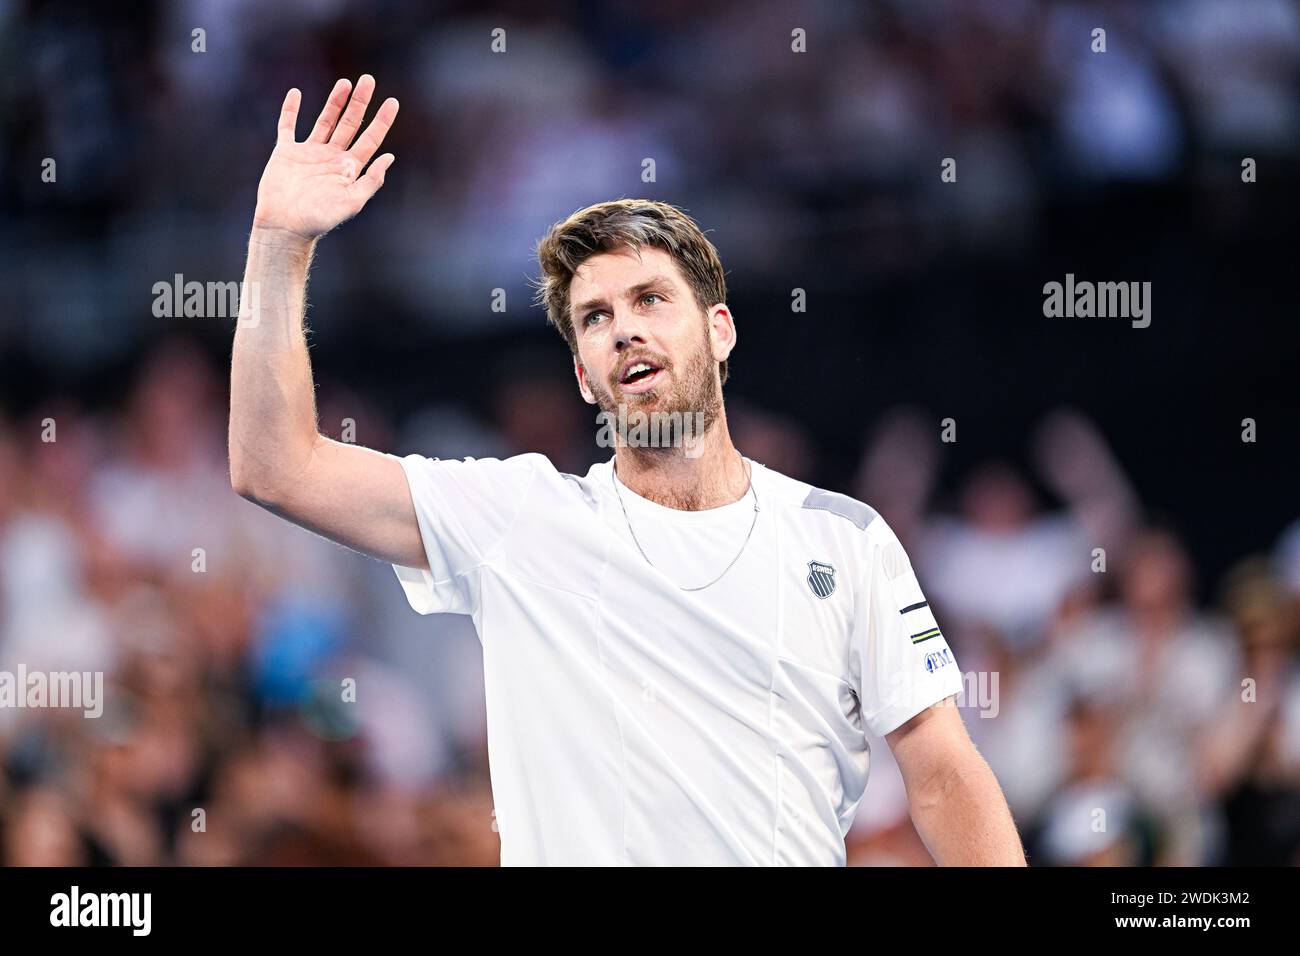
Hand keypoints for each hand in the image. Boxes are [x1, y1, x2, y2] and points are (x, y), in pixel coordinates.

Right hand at [252, 75, 398, 240]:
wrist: (285, 226)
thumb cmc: (319, 219)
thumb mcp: (352, 202)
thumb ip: (371, 180)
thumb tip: (390, 157)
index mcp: (349, 168)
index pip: (370, 139)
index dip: (382, 121)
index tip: (393, 102)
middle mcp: (332, 157)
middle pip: (350, 124)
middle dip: (360, 102)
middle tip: (369, 80)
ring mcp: (309, 153)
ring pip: (325, 121)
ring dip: (335, 102)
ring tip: (345, 83)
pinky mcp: (286, 153)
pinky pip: (288, 126)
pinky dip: (290, 110)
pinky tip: (296, 94)